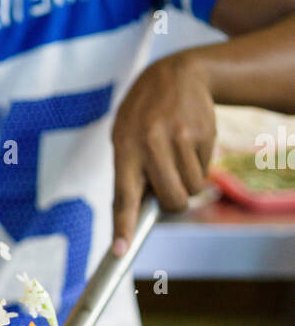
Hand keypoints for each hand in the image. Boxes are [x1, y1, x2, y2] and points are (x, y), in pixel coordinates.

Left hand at [110, 51, 214, 253]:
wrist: (178, 74)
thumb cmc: (144, 115)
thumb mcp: (124, 135)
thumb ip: (129, 172)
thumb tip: (140, 214)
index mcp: (124, 147)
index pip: (123, 195)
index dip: (123, 226)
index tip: (121, 251)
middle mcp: (150, 144)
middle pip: (171, 201)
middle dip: (174, 203)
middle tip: (169, 186)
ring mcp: (179, 138)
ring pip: (191, 189)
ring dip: (188, 182)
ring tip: (176, 154)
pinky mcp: (202, 135)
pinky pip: (204, 171)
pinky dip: (199, 165)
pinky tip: (189, 141)